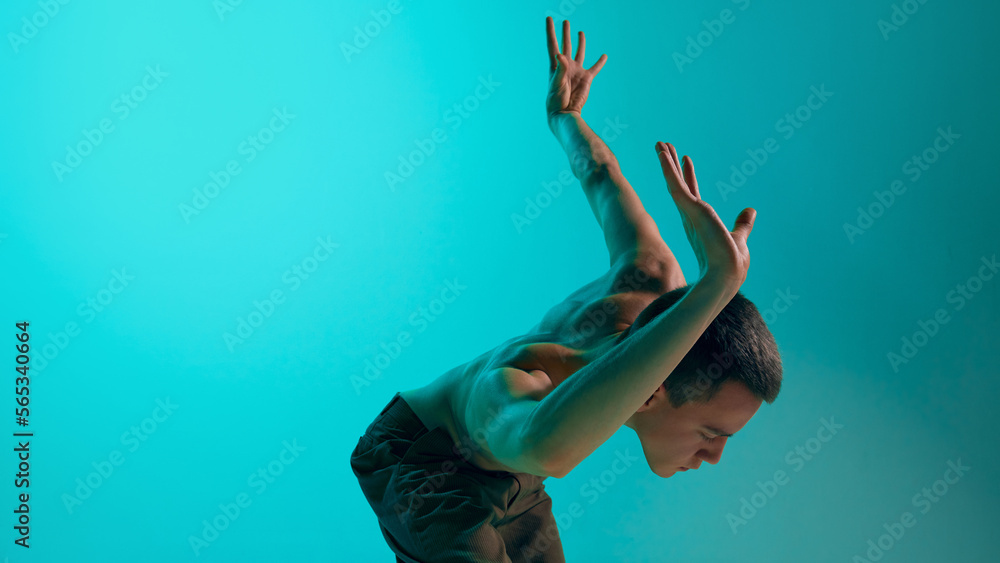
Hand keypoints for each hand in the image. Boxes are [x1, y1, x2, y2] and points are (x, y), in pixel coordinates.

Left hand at [545, 17, 606, 119]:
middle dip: (565, 33)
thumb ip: (560, 68)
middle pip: (566, 45)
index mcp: (555, 65)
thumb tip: (560, 54)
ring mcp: (576, 72)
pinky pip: (595, 68)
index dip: (550, 31)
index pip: (552, 44)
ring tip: (580, 32)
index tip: (549, 18)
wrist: (565, 113)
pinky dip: (600, 62)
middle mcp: (566, 66)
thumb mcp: (556, 84)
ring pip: (579, 53)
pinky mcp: (586, 79)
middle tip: (566, 21)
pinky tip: (604, 56)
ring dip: (580, 42)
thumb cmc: (556, 100)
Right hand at [655, 142, 755, 288]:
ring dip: (666, 161)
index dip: (688, 175)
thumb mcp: (739, 236)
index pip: (692, 193)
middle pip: (679, 183)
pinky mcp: (690, 209)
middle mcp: (690, 215)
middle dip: (671, 164)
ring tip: (660, 143)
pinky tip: (661, 154)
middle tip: (663, 145)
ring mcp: (689, 212)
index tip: (686, 158)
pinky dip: (667, 169)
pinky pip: (675, 185)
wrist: (726, 273)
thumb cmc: (731, 262)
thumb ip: (742, 224)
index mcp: (699, 221)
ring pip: (673, 181)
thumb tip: (750, 210)